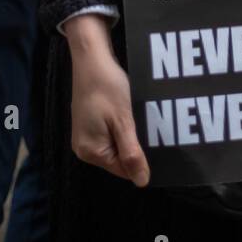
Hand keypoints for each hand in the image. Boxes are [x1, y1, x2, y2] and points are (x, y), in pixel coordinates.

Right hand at [67, 16, 149, 187]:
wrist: (91, 58)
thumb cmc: (107, 88)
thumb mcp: (123, 121)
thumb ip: (131, 153)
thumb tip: (142, 183)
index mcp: (91, 152)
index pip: (123, 170)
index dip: (141, 159)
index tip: (156, 142)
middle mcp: (84, 149)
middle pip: (119, 159)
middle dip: (135, 146)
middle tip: (151, 128)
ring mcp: (86, 136)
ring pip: (116, 145)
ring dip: (130, 135)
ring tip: (143, 120)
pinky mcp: (89, 123)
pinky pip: (111, 134)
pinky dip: (123, 127)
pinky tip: (131, 114)